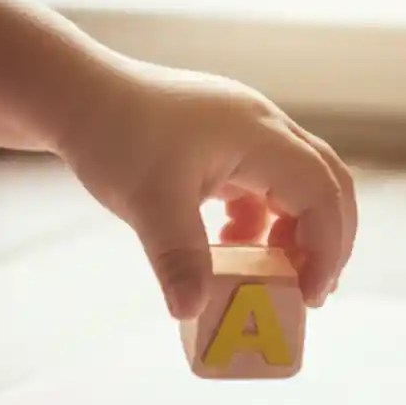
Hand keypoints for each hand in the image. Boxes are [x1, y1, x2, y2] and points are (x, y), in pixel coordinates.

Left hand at [53, 55, 356, 318]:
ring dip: (295, 231)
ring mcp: (246, 131)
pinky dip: (261, 221)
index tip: (311, 295)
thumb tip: (192, 311)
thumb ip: (178, 259)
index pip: (322, 192)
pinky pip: (265, 184)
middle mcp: (264, 128)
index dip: (327, 246)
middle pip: (328, 183)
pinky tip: (231, 247)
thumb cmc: (115, 136)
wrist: (76, 93)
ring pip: (299, 183)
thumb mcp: (147, 203)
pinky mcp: (225, 140)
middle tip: (314, 290)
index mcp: (260, 136)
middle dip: (329, 239)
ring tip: (275, 275)